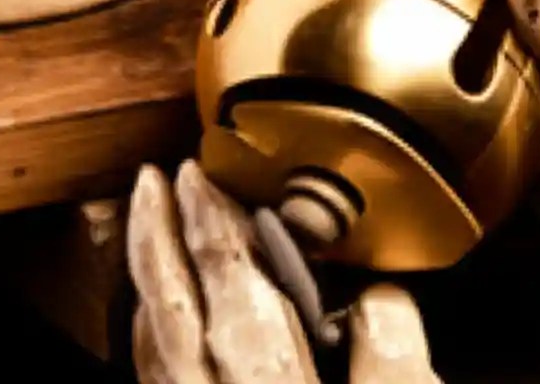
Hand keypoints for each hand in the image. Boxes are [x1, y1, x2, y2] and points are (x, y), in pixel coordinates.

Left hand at [126, 160, 441, 383]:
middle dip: (160, 229)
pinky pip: (150, 367)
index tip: (196, 175)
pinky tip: (158, 322)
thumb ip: (391, 350)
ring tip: (147, 230)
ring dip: (148, 272)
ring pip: (150, 330)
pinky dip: (149, 328)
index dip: (211, 216)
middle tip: (155, 179)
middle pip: (172, 292)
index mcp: (265, 367)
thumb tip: (387, 300)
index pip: (229, 269)